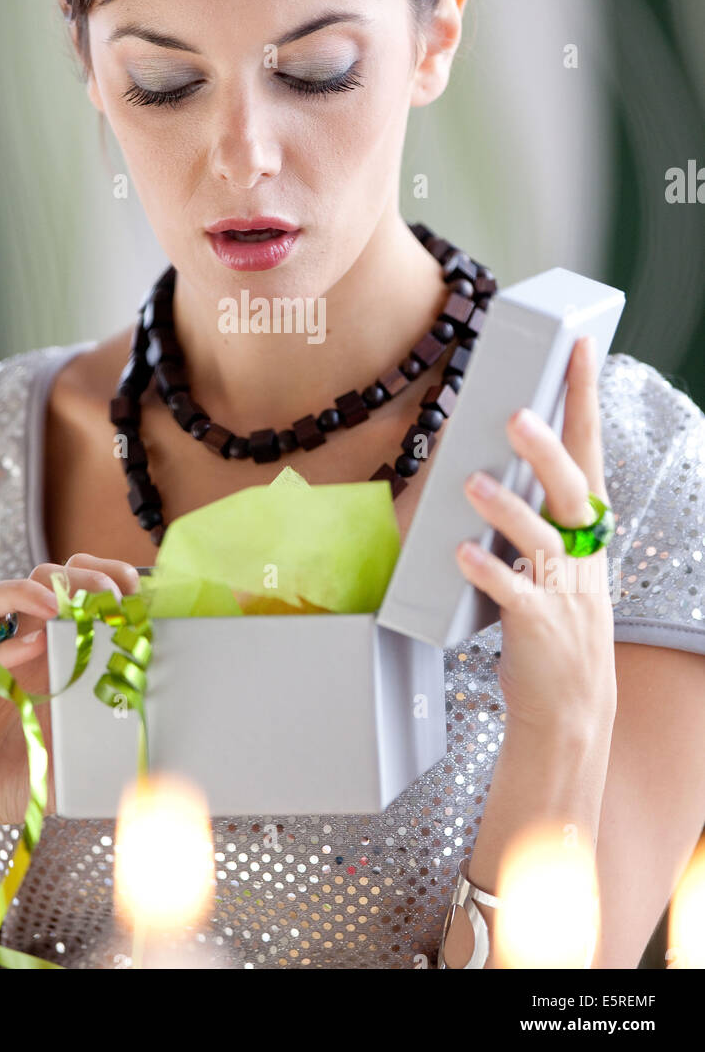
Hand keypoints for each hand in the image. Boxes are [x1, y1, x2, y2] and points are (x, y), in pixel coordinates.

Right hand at [0, 554, 140, 830]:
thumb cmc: (22, 779)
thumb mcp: (79, 751)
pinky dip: (4, 651)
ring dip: (28, 593)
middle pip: (36, 583)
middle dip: (75, 576)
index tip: (133, 586)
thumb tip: (170, 739)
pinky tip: (32, 646)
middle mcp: (9, 649)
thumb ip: (112, 735)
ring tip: (60, 605)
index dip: (99, 577)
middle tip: (109, 593)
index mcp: (45, 653)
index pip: (67, 591)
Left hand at [454, 336, 616, 736]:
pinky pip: (513, 595)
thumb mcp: (558, 555)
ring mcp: (564, 591)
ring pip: (541, 540)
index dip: (584, 398)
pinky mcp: (539, 628)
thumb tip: (493, 449)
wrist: (569, 705)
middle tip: (514, 414)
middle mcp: (582, 552)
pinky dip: (488, 572)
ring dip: (507, 508)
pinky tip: (462, 554)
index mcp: (588, 526)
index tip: (577, 346)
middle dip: (545, 451)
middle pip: (572, 491)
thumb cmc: (553, 617)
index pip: (590, 450)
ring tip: (472, 482)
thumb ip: (537, 507)